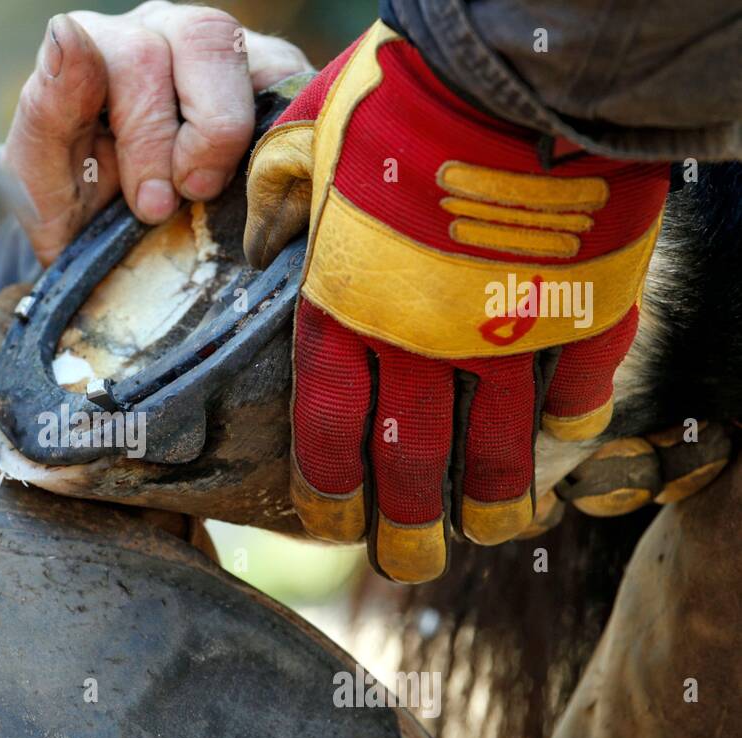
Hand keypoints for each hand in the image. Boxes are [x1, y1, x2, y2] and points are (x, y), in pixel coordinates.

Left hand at [3, 1, 308, 264]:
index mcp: (98, 47)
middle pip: (199, 38)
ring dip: (230, 136)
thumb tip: (67, 34)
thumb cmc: (74, 211)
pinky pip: (295, 84)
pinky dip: (278, 139)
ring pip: (249, 52)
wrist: (115, 252)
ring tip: (205, 196)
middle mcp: (161, 31)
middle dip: (191, 139)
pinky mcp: (273, 76)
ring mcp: (220, 50)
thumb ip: (48, 106)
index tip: (149, 203)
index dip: (148, 133)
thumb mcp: (40, 178)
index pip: (133, 54)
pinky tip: (247, 186)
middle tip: (168, 208)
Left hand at [244, 22, 667, 582]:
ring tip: (486, 535)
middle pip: (409, 462)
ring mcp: (506, 335)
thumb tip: (259, 236)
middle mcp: (421, 342)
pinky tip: (558, 450)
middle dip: (407, 526)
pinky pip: (577, 391)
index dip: (329, 491)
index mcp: (346, 309)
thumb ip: (278, 198)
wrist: (509, 69)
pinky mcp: (581, 312)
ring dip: (490, 502)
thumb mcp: (306, 140)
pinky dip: (568, 426)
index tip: (333, 524)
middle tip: (407, 565)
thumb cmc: (398, 99)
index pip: (329, 428)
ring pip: (497, 448)